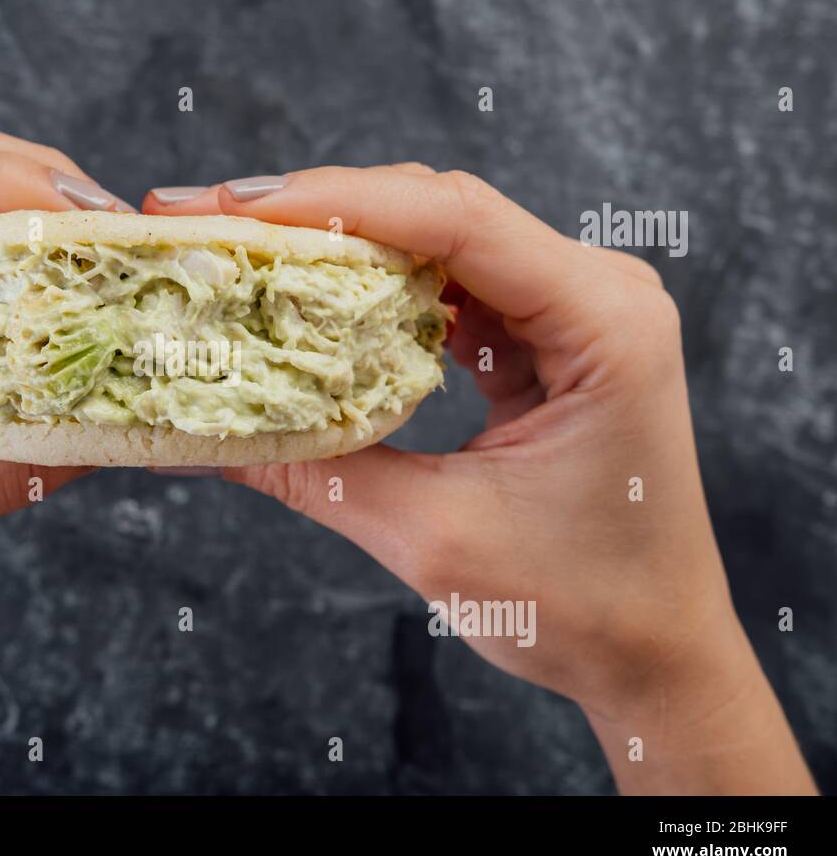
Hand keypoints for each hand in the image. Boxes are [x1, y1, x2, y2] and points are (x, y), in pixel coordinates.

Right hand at [144, 168, 815, 793]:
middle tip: (211, 219)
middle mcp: (597, 294)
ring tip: (244, 251)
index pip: (458, 222)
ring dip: (340, 244)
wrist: (654, 654)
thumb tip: (201, 433)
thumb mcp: (431, 536)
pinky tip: (309, 297)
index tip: (239, 209)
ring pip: (437, 241)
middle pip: (441, 212)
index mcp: (602, 324)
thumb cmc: (581, 606)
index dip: (340, 201)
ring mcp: (572, 310)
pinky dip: (373, 289)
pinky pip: (447, 287)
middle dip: (321, 210)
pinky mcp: (543, 338)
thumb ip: (313, 471)